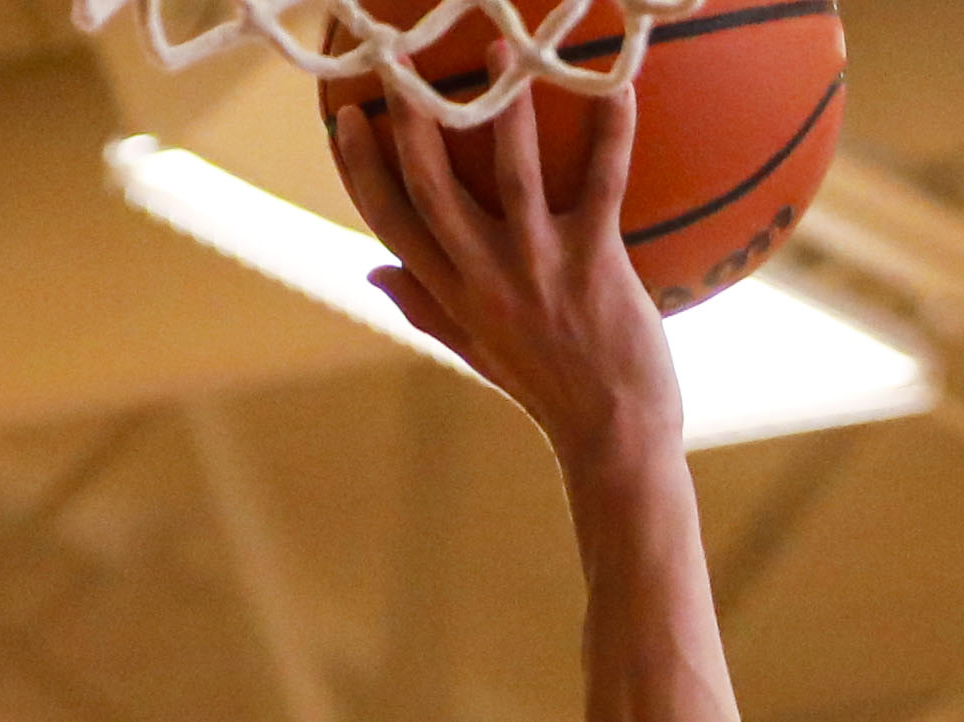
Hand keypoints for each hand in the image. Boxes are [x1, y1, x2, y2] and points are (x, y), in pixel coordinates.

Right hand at [331, 81, 681, 471]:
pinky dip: (612, 133)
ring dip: (504, 108)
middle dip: (412, 121)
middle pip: (431, 189)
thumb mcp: (474, 351)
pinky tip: (618, 86)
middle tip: (401, 60)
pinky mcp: (595, 264)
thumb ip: (423, 306)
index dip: (361, 169)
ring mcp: (538, 269)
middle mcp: (484, 279)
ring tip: (502, 45)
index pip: (390, 224)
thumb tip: (372, 267)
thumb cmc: (548, 389)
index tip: (345, 115)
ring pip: (510, 174)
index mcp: (451, 295)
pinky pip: (602, 183)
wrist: (613, 434)